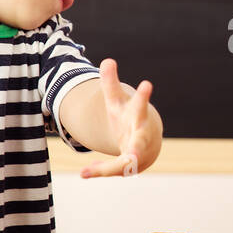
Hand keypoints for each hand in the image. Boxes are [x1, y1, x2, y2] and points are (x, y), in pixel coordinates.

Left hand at [80, 58, 159, 177]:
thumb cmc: (129, 117)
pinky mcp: (131, 166)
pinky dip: (99, 170)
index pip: (140, 103)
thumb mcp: (117, 100)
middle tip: (133, 155)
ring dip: (111, 167)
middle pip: (139, 142)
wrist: (147, 143)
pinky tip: (85, 171)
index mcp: (137, 115)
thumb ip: (110, 83)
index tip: (147, 84)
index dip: (143, 95)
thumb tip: (106, 60)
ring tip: (91, 171)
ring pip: (126, 163)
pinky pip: (114, 170)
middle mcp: (141, 135)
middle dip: (136, 148)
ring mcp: (138, 152)